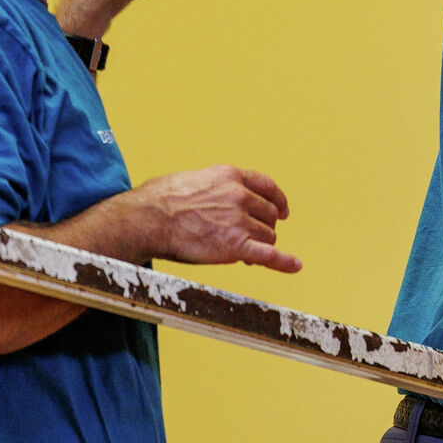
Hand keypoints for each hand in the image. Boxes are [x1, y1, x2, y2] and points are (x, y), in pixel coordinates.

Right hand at [135, 165, 300, 273]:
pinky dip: (283, 261)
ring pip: (266, 236)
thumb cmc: (160, 201)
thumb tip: (213, 197)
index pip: (266, 186)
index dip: (277, 200)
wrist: (148, 219)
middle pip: (268, 215)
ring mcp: (239, 221)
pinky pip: (268, 255)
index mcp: (231, 177)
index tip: (282, 210)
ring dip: (259, 245)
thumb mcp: (194, 179)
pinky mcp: (235, 246)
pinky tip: (294, 265)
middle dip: (262, 228)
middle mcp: (240, 196)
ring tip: (243, 254)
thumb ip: (214, 187)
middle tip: (250, 240)